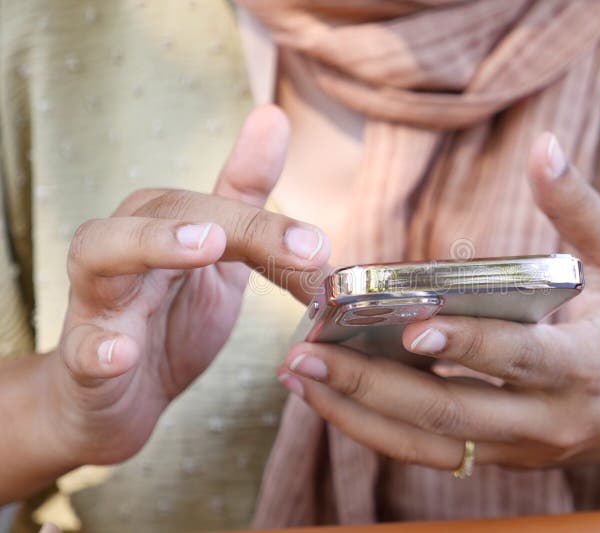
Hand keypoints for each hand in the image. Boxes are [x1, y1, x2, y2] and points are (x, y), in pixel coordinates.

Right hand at [44, 106, 329, 466]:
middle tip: (293, 246)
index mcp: (161, 221)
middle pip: (167, 213)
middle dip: (233, 225)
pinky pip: (81, 347)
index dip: (270, 226)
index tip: (321, 247)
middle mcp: (124, 244)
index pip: (216, 207)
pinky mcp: (81, 356)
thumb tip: (273, 116)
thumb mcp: (220, 257)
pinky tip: (124, 353)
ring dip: (152, 245)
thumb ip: (247, 201)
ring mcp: (96, 297)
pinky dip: (99, 347)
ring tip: (203, 247)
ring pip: (102, 253)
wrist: (120, 395)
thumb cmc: (169, 318)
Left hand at [276, 132, 599, 474]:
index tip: (408, 327)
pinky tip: (333, 399)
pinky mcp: (506, 459)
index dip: (465, 344)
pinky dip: (379, 429)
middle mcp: (550, 419)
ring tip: (299, 379)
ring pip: (431, 444)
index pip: (517, 359)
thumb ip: (578, 206)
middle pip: (452, 413)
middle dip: (372, 388)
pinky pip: (433, 453)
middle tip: (305, 357)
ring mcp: (524, 449)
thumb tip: (545, 146)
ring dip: (358, 416)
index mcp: (586, 365)